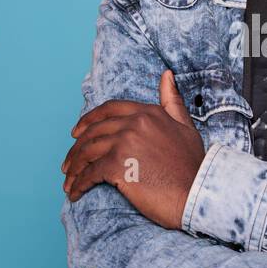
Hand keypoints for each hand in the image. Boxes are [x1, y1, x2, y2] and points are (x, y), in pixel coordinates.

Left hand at [61, 70, 206, 229]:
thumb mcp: (186, 126)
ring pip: (87, 151)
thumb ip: (172, 101)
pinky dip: (79, 183)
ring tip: (69, 180)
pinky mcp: (117, 166)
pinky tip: (75, 192)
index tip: (76, 133)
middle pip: (94, 132)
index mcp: (148, 112)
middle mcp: (134, 123)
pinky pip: (89, 173)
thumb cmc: (194, 165)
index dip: (88, 120)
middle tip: (68, 163)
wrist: (197, 193)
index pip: (109, 110)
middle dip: (77, 149)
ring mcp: (124, 143)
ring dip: (74, 167)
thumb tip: (166, 75)